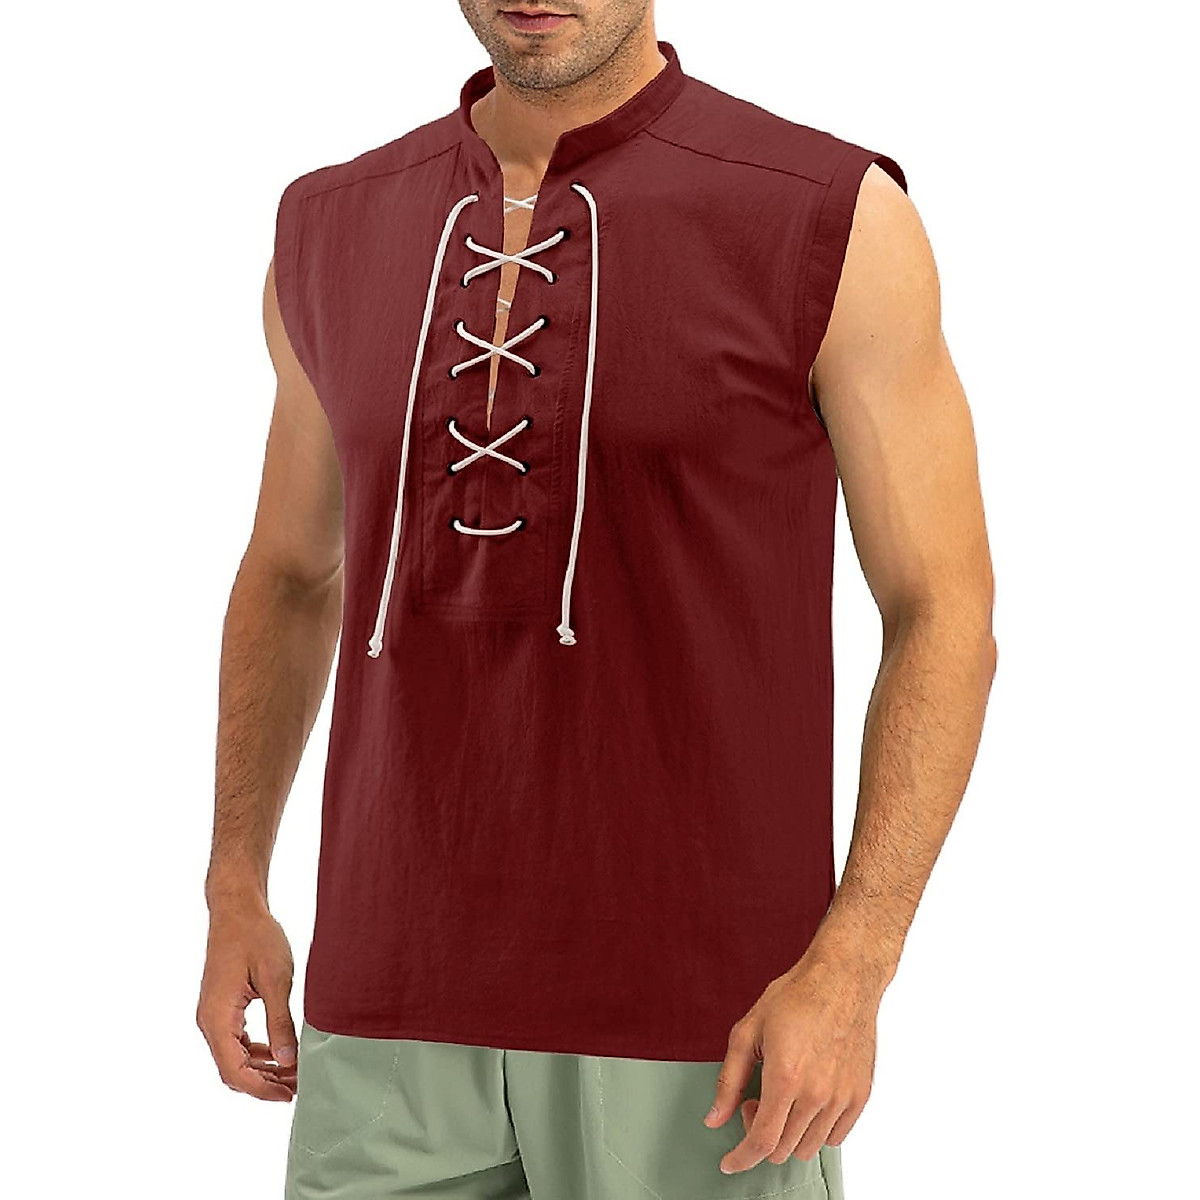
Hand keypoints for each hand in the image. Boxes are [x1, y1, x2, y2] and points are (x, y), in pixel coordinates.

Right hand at [196, 902, 297, 1100]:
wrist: (237, 909)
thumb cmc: (256, 937)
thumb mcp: (276, 980)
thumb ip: (281, 1022)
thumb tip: (287, 1060)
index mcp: (217, 1018)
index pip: (235, 1071)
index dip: (262, 1089)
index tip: (289, 1095)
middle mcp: (209, 1022)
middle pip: (232, 1070)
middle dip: (264, 1083)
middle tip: (298, 1086)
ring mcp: (212, 1015)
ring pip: (234, 1058)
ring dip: (262, 1069)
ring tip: (293, 1072)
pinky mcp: (220, 1008)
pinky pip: (235, 1041)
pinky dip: (256, 1052)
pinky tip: (279, 1051)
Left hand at [704, 949, 884, 1171]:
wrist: (842, 978)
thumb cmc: (797, 996)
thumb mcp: (748, 1030)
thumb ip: (729, 1079)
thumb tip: (714, 1117)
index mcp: (785, 1077)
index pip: (761, 1142)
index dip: (741, 1159)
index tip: (731, 1163)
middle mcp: (817, 1094)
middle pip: (782, 1149)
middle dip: (760, 1134)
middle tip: (755, 1101)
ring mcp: (842, 1097)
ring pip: (808, 1148)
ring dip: (787, 1133)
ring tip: (782, 1097)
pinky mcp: (860, 1095)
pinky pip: (835, 1137)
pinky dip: (815, 1130)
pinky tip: (805, 1101)